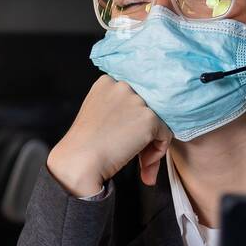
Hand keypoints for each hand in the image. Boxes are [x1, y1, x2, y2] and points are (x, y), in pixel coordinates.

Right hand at [46, 74, 170, 196]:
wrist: (80, 161)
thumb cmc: (84, 145)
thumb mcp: (97, 114)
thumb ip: (119, 109)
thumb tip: (142, 122)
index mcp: (106, 82)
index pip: (133, 97)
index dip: (132, 120)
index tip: (124, 137)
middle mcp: (122, 86)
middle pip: (147, 109)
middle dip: (142, 132)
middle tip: (134, 152)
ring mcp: (136, 101)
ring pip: (158, 122)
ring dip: (151, 144)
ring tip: (140, 161)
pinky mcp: (148, 117)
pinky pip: (165, 135)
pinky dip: (157, 152)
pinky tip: (143, 163)